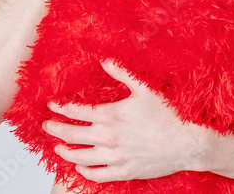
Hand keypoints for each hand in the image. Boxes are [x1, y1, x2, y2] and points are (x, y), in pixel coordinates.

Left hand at [43, 59, 215, 181]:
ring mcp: (114, 157)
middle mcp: (108, 138)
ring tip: (57, 147)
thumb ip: (122, 73)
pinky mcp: (123, 171)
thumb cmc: (169, 115)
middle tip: (46, 124)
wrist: (186, 143)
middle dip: (55, 128)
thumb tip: (104, 59)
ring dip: (64, 151)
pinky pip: (96, 174)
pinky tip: (79, 167)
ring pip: (79, 157)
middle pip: (71, 135)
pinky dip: (84, 171)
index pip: (76, 111)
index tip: (51, 104)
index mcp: (112, 116)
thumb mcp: (145, 88)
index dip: (60, 107)